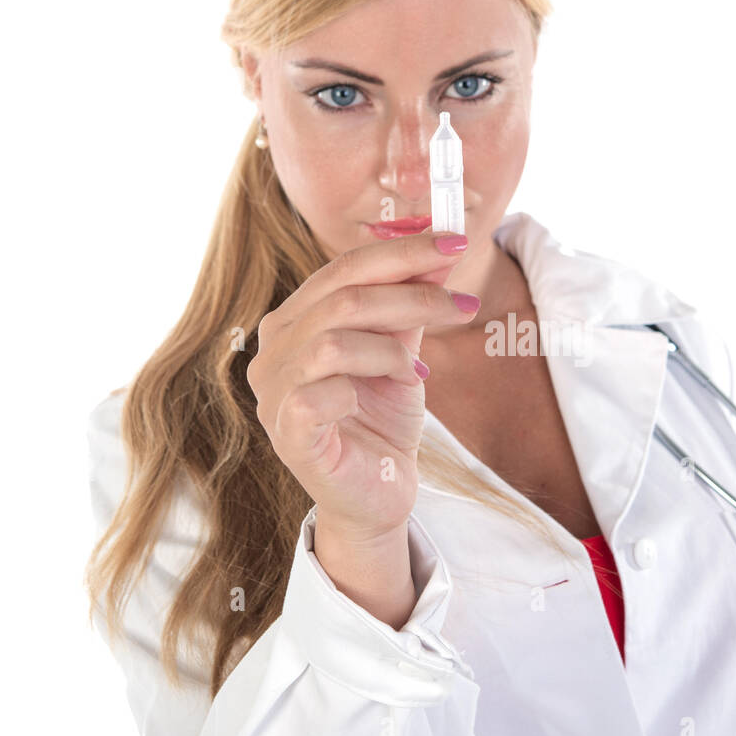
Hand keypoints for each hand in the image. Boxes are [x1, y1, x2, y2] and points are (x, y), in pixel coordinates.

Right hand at [246, 230, 477, 541]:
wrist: (379, 493)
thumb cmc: (381, 420)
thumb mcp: (400, 351)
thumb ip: (408, 304)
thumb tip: (441, 248)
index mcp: (294, 322)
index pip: (344, 269)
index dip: (400, 252)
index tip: (455, 242)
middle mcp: (272, 352)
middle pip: (342, 299)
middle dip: (412, 295)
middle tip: (462, 306)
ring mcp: (273, 394)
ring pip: (333, 341)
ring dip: (392, 349)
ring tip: (419, 371)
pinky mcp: (287, 434)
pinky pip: (321, 393)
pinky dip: (365, 386)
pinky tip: (391, 396)